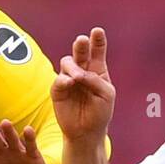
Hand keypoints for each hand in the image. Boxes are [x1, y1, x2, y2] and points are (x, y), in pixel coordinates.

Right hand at [52, 26, 114, 143]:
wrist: (87, 133)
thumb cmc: (100, 113)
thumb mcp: (106, 95)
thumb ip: (96, 80)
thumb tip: (78, 73)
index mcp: (97, 70)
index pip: (97, 51)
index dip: (97, 40)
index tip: (97, 31)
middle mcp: (82, 71)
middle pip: (81, 51)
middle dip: (81, 45)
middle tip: (82, 40)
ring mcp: (69, 79)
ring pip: (67, 62)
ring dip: (73, 66)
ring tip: (78, 78)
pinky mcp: (58, 90)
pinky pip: (59, 79)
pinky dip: (65, 79)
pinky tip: (71, 82)